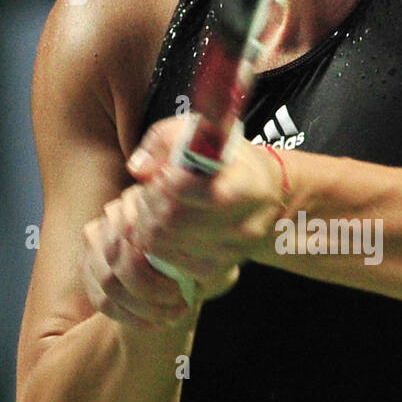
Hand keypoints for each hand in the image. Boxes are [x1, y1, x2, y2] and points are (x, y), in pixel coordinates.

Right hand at [80, 191, 195, 328]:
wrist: (179, 270)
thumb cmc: (198, 256)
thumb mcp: (208, 249)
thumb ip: (202, 253)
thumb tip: (197, 274)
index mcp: (143, 199)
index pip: (136, 232)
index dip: (158, 267)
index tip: (183, 288)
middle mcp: (113, 213)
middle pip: (119, 257)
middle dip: (151, 290)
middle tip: (178, 304)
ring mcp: (95, 240)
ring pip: (109, 282)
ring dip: (142, 307)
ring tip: (171, 316)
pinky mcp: (86, 266)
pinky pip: (102, 300)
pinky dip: (129, 318)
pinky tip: (154, 323)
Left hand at [100, 116, 285, 311]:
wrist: (263, 192)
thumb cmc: (224, 157)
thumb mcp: (199, 133)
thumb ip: (164, 140)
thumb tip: (138, 169)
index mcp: (246, 183)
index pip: (188, 188)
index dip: (164, 178)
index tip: (164, 171)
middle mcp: (246, 223)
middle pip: (171, 218)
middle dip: (149, 201)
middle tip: (150, 190)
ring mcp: (234, 251)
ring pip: (164, 242)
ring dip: (147, 223)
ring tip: (155, 207)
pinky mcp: (220, 268)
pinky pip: (170, 262)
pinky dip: (158, 245)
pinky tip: (165, 227)